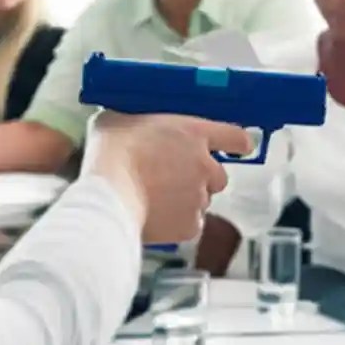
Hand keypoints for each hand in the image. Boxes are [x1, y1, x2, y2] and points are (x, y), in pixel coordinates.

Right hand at [83, 111, 251, 243]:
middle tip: (173, 178)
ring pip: (201, 201)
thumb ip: (134, 120)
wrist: (106, 197)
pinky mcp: (189, 225)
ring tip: (156, 199)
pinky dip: (177, 223)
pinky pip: (190, 224)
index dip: (238, 144)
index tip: (238, 147)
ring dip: (186, 200)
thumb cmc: (110, 154)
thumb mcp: (117, 119)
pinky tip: (155, 217)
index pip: (234, 137)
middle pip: (218, 175)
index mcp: (193, 134)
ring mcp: (199, 197)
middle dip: (202, 178)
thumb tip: (124, 120)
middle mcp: (204, 165)